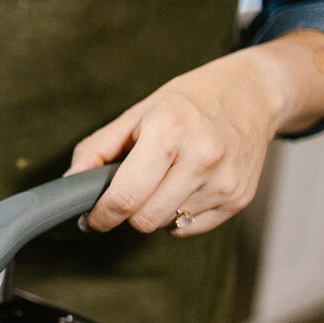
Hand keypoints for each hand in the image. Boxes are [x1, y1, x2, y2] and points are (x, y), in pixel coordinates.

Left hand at [66, 29, 323, 236]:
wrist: (253, 93)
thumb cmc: (189, 101)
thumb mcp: (137, 113)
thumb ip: (97, 149)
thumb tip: (70, 181)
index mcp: (170, 133)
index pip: (125, 197)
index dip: (101, 215)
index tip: (91, 218)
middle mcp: (202, 159)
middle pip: (145, 220)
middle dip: (126, 214)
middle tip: (124, 196)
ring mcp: (224, 182)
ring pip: (167, 225)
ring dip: (153, 212)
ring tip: (162, 180)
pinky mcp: (239, 198)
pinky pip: (191, 228)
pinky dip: (178, 216)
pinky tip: (183, 187)